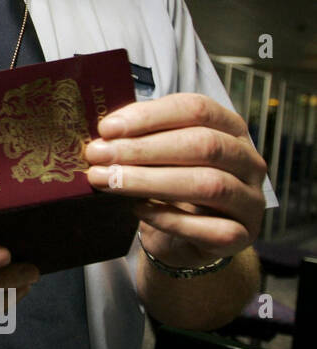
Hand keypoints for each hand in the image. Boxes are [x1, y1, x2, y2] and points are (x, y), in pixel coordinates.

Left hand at [84, 93, 267, 266]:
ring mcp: (250, 201)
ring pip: (209, 185)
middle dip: (144, 149)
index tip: (107, 128)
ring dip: (150, 181)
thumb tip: (102, 135)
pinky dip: (169, 219)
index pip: (197, 109)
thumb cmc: (168, 188)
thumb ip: (138, 140)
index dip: (150, 116)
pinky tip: (138, 209)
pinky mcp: (241, 237)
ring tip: (107, 181)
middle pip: (204, 145)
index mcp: (230, 129)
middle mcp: (248, 161)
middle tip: (99, 155)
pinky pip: (210, 228)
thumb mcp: (157, 157)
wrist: (182, 239)